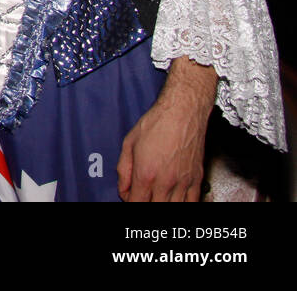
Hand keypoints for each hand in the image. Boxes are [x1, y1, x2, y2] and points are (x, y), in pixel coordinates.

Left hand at [117, 57, 215, 200]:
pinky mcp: (197, 178)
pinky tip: (176, 200)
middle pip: (155, 208)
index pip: (136, 203)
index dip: (130, 202)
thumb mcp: (129, 143)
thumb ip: (124, 170)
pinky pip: (193, 202)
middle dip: (146, 205)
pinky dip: (184, 205)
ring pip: (174, 208)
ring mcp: (184, 182)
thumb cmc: (157, 123)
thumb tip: (124, 189)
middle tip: (143, 196)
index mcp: (146, 174)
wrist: (182, 112)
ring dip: (164, 205)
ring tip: (158, 197)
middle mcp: (166, 182)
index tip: (129, 196)